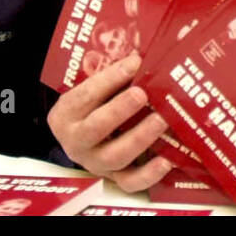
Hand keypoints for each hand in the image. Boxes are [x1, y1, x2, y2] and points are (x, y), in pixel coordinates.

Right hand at [46, 52, 171, 192]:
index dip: (109, 79)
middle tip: (143, 94)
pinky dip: (149, 174)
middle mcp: (77, 141)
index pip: (85, 95)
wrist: (84, 138)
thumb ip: (116, 74)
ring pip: (115, 156)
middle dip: (120, 110)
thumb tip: (148, 53)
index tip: (134, 62)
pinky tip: (168, 160)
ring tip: (162, 119)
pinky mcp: (115, 178)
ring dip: (140, 137)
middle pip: (96, 128)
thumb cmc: (96, 104)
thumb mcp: (95, 89)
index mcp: (67, 113)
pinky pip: (131, 182)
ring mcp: (96, 162)